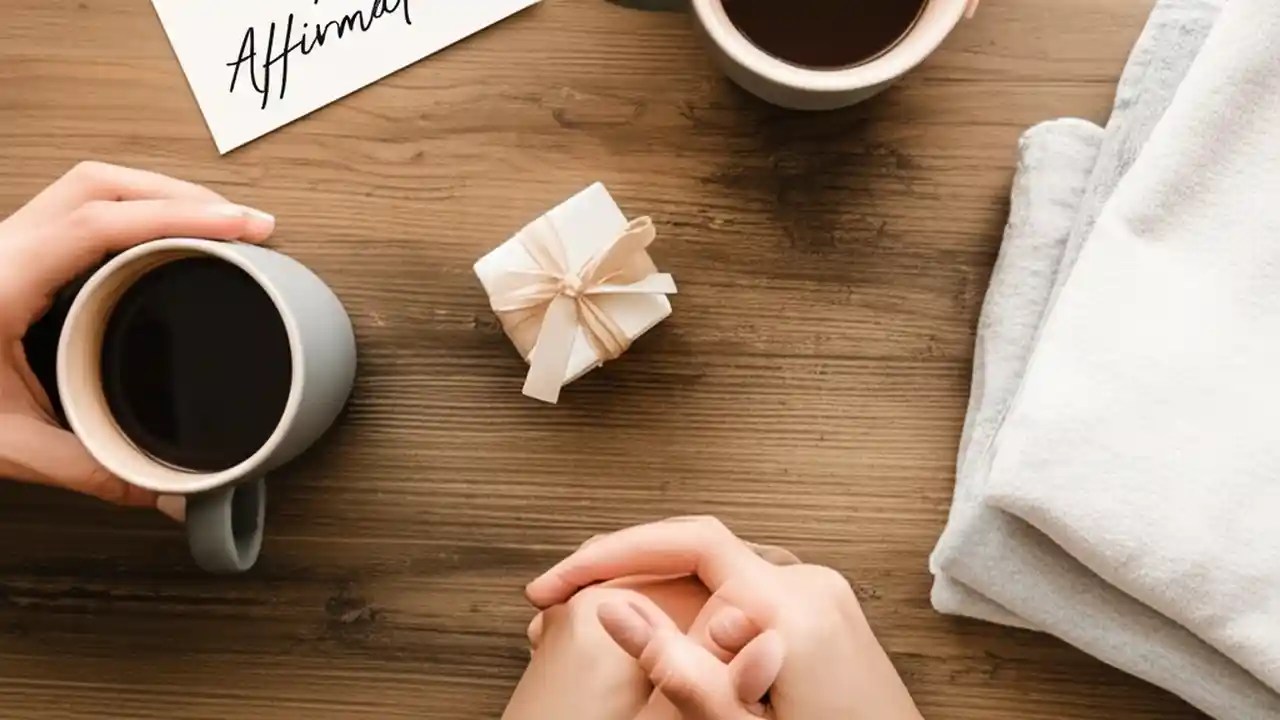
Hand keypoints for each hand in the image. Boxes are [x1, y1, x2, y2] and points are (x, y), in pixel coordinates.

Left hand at [0, 162, 274, 511]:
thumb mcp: (3, 442)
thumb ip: (91, 469)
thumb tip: (167, 494)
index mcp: (1, 278)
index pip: (102, 221)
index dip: (181, 217)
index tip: (240, 227)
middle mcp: (1, 248)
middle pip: (104, 184)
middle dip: (185, 196)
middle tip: (248, 226)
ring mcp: (4, 246)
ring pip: (91, 187)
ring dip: (161, 196)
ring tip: (220, 224)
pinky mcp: (9, 256)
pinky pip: (80, 211)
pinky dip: (135, 213)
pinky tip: (165, 239)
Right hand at [506, 532, 800, 719]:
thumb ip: (679, 674)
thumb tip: (612, 609)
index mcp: (794, 609)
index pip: (689, 542)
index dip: (614, 552)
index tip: (560, 582)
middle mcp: (813, 587)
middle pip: (699, 555)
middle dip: (630, 575)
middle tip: (566, 607)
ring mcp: (823, 599)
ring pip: (720, 578)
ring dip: (663, 598)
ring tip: (610, 630)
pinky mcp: (824, 617)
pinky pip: (747, 597)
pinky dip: (700, 616)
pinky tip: (672, 648)